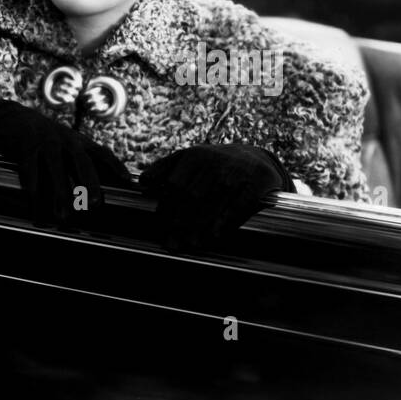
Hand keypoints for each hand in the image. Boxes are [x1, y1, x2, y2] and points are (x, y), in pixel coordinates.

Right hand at [0, 104, 133, 226]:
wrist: (9, 118)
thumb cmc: (40, 139)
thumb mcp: (62, 144)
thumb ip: (76, 162)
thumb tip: (91, 193)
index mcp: (77, 140)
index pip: (101, 152)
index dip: (115, 166)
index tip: (127, 181)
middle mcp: (64, 139)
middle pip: (81, 161)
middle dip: (90, 182)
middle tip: (95, 204)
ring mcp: (45, 141)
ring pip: (56, 168)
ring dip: (60, 193)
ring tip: (63, 216)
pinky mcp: (25, 145)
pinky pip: (30, 169)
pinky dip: (33, 188)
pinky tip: (34, 203)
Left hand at [138, 143, 293, 250]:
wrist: (253, 159)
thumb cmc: (211, 163)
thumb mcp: (187, 158)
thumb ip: (163, 168)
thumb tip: (143, 182)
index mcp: (194, 156)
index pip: (175, 184)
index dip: (166, 207)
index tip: (161, 225)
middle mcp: (215, 162)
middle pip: (192, 196)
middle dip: (180, 221)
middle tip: (172, 241)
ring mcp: (237, 172)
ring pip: (214, 202)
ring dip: (199, 226)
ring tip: (189, 243)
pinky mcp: (257, 182)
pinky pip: (239, 204)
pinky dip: (225, 221)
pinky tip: (213, 236)